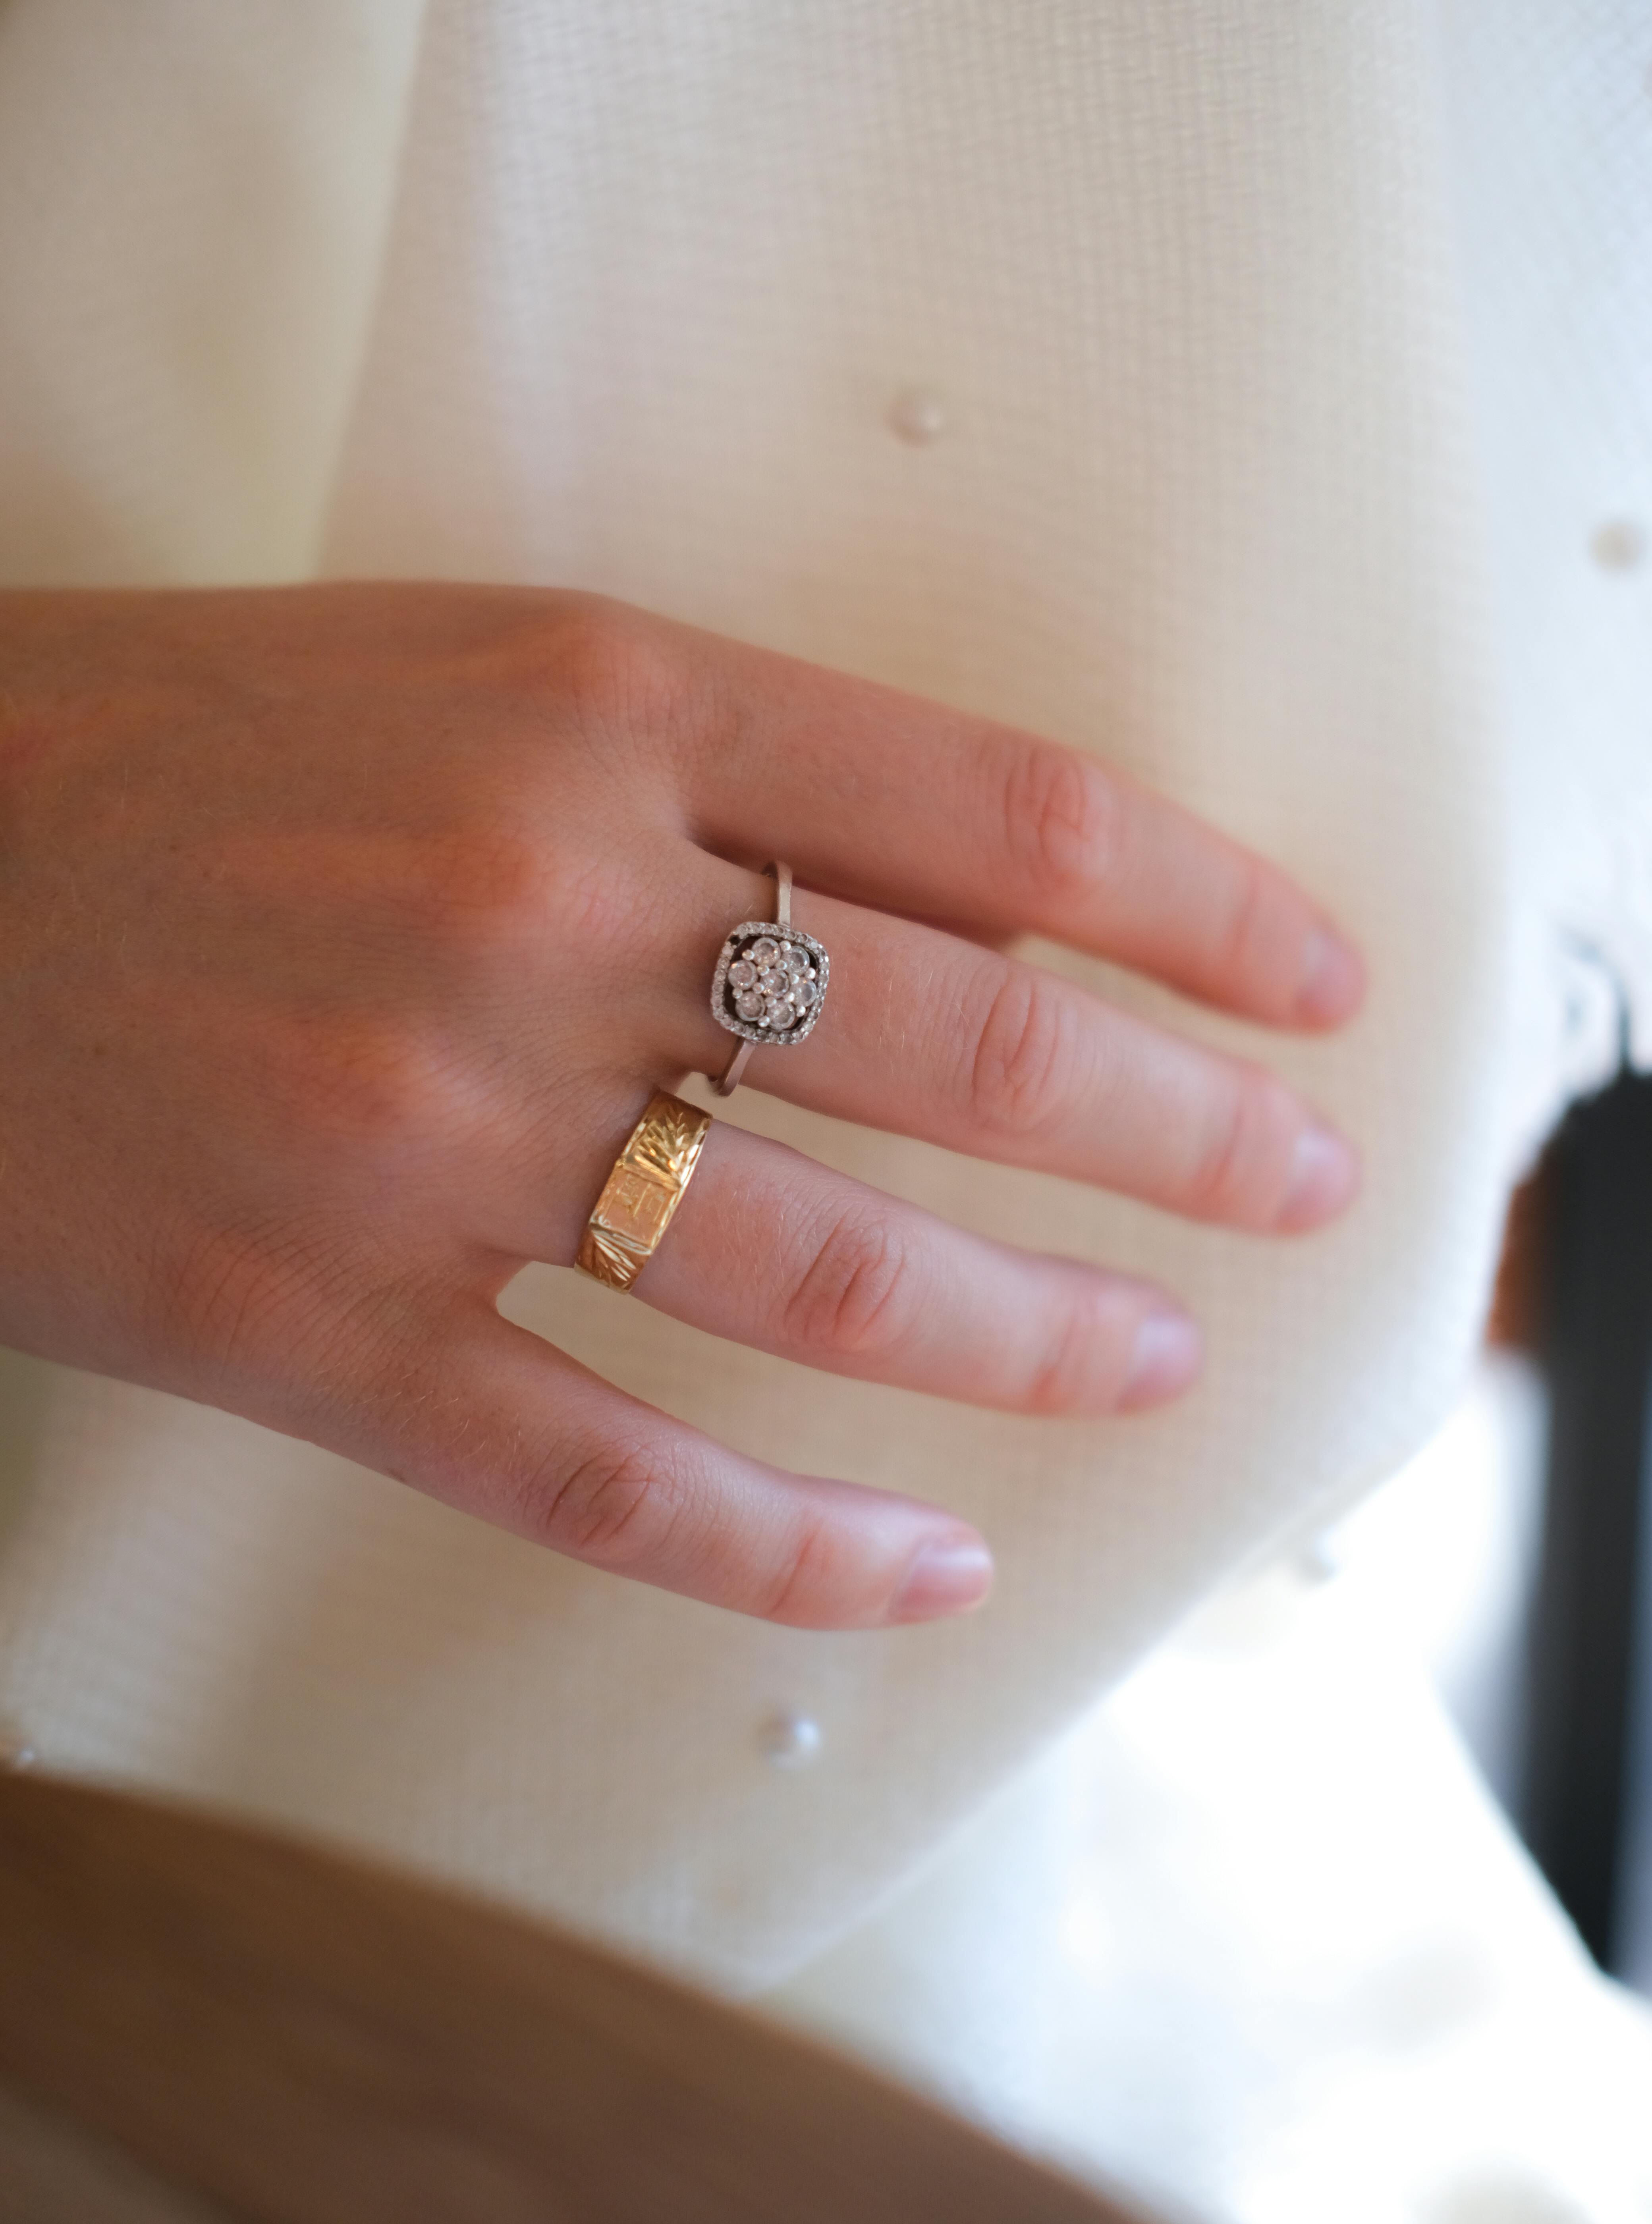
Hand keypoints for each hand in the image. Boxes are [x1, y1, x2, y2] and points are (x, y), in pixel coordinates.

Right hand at [0, 584, 1362, 1625]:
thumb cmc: (184, 746)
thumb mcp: (469, 674)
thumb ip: (714, 776)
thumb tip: (978, 905)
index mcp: (590, 706)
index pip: (997, 815)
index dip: (1197, 906)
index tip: (1308, 981)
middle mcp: (538, 909)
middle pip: (966, 1052)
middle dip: (1184, 1134)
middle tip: (1304, 1185)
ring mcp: (430, 1136)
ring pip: (831, 1280)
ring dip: (1040, 1339)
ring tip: (1158, 1365)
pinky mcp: (322, 1325)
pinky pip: (615, 1470)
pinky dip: (799, 1545)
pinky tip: (927, 1568)